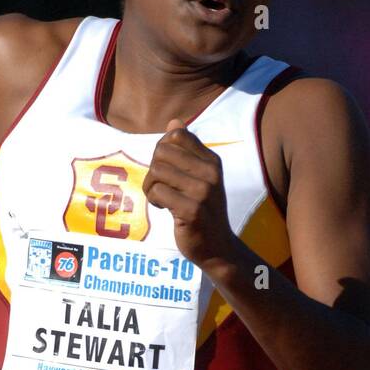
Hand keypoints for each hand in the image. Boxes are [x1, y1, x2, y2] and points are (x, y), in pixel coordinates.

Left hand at [142, 118, 238, 271]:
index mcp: (212, 161)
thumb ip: (187, 151)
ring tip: (162, 198)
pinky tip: (165, 209)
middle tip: (161, 186)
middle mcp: (210, 173)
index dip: (162, 149)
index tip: (167, 168)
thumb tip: (174, 122)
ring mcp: (202, 192)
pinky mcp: (191, 211)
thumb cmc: (204, 211)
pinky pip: (157, 193)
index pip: (177, 135)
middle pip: (162, 152)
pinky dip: (154, 200)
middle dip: (154, 168)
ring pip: (157, 171)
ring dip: (151, 186)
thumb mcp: (201, 178)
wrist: (218, 248)